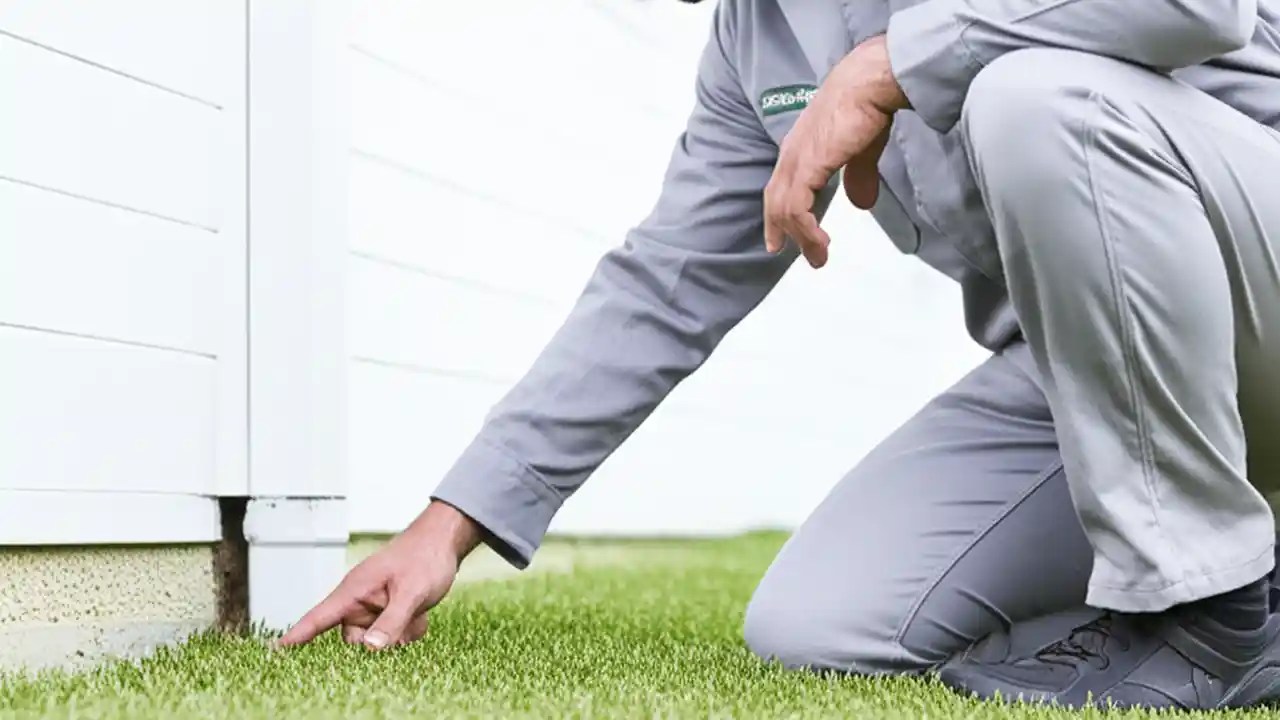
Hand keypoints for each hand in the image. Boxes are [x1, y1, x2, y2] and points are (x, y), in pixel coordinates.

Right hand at [277, 501, 481, 649]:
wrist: (444, 542)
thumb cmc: (424, 558)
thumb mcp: (411, 592)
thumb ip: (392, 620)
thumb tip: (369, 648)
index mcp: (354, 591)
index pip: (319, 617)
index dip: (297, 635)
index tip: (275, 651)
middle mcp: (359, 601)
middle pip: (353, 641)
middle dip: (377, 642)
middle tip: (403, 626)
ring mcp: (374, 607)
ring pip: (376, 641)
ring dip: (397, 637)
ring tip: (415, 615)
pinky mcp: (387, 612)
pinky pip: (392, 636)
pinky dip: (408, 631)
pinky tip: (420, 615)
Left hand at [764, 35, 908, 267]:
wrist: (870, 83)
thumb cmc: (867, 105)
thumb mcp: (862, 150)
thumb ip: (859, 177)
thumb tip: (862, 203)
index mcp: (802, 147)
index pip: (781, 185)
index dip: (779, 212)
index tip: (781, 237)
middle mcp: (792, 153)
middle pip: (776, 200)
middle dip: (782, 230)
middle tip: (789, 252)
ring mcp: (796, 160)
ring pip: (785, 209)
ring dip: (802, 237)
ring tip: (819, 257)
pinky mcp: (806, 166)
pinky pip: (796, 208)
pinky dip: (805, 230)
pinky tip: (820, 242)